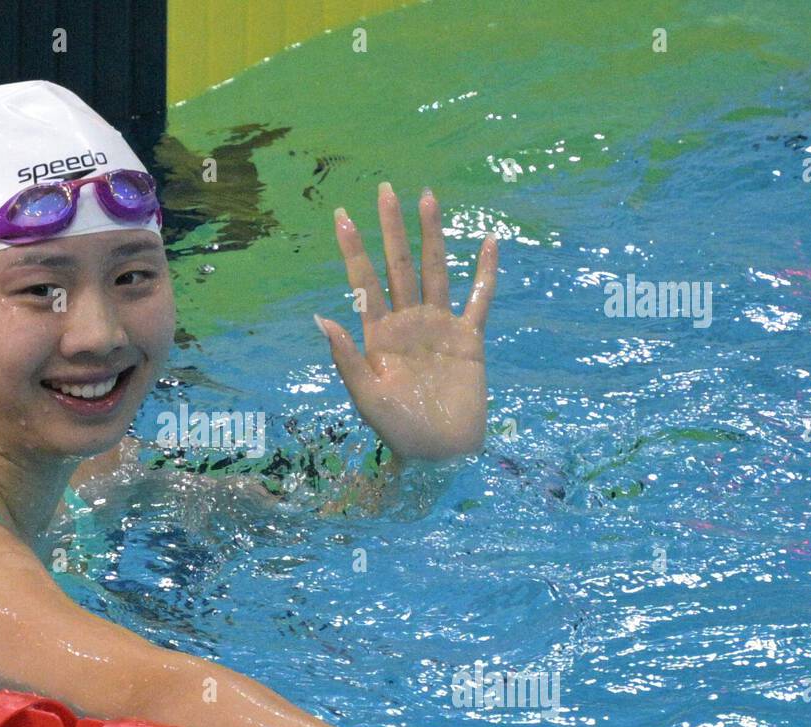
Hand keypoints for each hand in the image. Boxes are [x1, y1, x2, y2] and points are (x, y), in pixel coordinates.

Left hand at [314, 183, 496, 460]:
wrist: (438, 453)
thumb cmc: (398, 429)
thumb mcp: (365, 395)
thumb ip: (346, 357)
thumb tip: (323, 317)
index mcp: (379, 334)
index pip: (364, 282)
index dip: (353, 249)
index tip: (340, 215)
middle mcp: (408, 322)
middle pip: (398, 265)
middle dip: (391, 228)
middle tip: (384, 189)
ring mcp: (439, 326)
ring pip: (435, 270)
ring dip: (432, 235)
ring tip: (428, 198)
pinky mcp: (469, 338)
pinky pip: (479, 298)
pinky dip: (484, 271)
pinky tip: (487, 241)